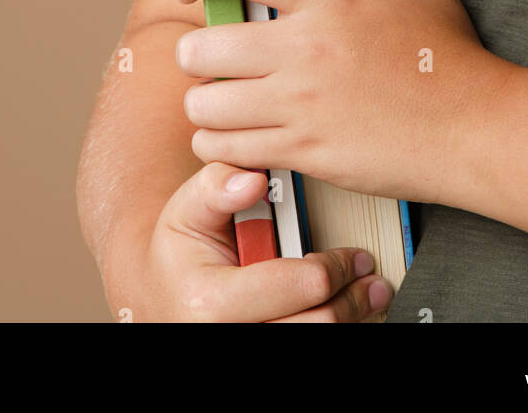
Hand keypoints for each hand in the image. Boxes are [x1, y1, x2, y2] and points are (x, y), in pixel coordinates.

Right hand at [99, 162, 393, 321]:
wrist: (161, 294)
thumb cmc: (180, 252)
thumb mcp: (187, 209)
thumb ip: (217, 185)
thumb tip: (253, 178)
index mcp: (211, 302)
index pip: (298, 287)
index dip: (333, 266)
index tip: (352, 253)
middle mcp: (229, 335)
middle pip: (317, 324)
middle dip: (350, 295)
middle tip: (366, 270)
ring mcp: (246, 348)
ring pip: (317, 339)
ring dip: (350, 315)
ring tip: (366, 292)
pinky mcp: (258, 350)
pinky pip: (307, 342)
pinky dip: (330, 325)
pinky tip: (339, 309)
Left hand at [174, 0, 506, 203]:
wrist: (476, 130)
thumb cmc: (450, 56)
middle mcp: (305, 50)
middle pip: (204, 46)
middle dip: (195, 51)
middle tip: (208, 55)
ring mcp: (301, 106)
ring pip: (206, 105)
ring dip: (204, 102)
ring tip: (219, 100)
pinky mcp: (304, 153)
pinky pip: (228, 151)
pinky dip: (220, 146)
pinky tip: (236, 138)